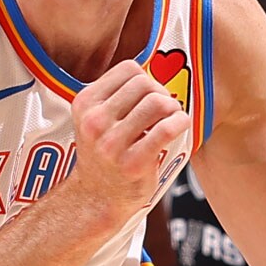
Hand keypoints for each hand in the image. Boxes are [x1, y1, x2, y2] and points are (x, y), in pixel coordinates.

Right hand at [67, 61, 190, 226]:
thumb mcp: (96, 118)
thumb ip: (118, 94)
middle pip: (145, 84)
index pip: (129, 69)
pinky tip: (180, 127)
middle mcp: (94, 122)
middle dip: (161, 93)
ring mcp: (112, 144)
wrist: (97, 196)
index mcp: (85, 103)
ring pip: (158, 102)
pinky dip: (181, 123)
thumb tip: (158, 70)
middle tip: (163, 111)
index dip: (147, 79)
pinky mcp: (132, 163)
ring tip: (170, 120)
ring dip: (173, 108)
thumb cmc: (105, 153)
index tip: (149, 97)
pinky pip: (167, 129)